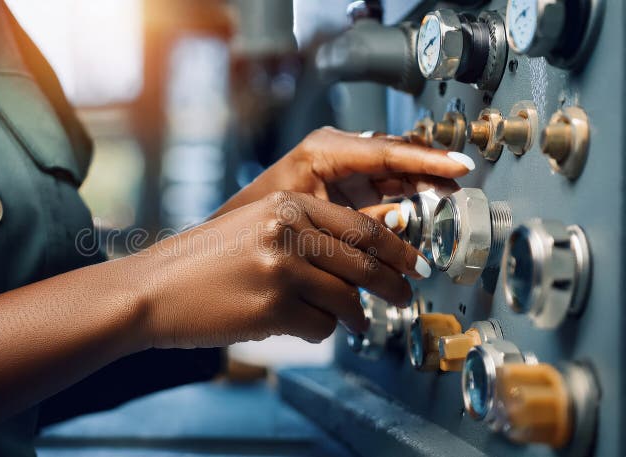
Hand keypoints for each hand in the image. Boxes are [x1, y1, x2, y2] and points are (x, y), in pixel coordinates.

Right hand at [132, 191, 430, 348]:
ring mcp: (282, 268)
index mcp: (286, 204)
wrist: (154, 289)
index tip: (411, 264)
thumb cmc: (203, 263)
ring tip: (353, 322)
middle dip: (391, 286)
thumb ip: (307, 235)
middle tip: (403, 297)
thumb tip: (365, 259)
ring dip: (354, 317)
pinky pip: (321, 328)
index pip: (361, 227)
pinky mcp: (274, 307)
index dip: (396, 249)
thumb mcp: (255, 227)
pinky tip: (296, 325)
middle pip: (363, 263)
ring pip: (346, 300)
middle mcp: (288, 230)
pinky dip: (318, 331)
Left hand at [213, 127, 472, 216]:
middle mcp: (335, 152)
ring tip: (448, 200)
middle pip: (394, 156)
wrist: (232, 238)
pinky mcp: (345, 186)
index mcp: (323, 151)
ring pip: (393, 171)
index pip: (385, 151)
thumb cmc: (260, 221)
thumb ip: (359, 223)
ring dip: (420, 185)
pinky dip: (403, 199)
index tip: (458, 165)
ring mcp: (341, 168)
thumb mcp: (312, 221)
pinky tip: (422, 213)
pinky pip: (383, 187)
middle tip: (459, 184)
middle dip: (428, 170)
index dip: (426, 160)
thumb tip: (400, 221)